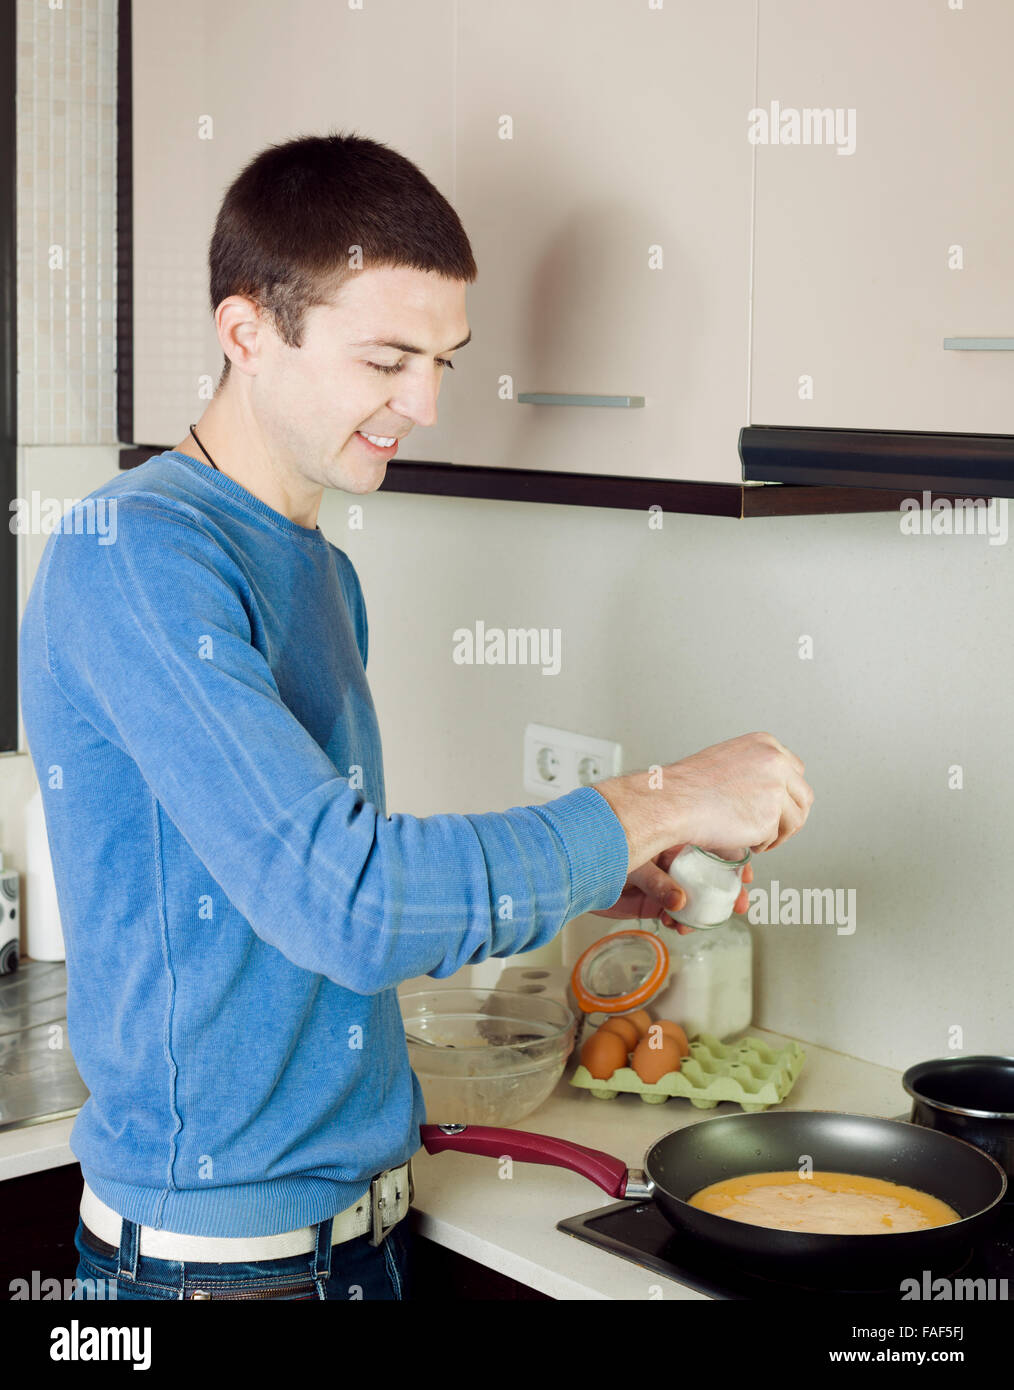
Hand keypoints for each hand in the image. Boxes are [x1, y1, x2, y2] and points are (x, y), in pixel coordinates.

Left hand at [590, 843, 753, 933]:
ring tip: (703, 922)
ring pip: (691, 896)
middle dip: (723, 891)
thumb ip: (658, 883)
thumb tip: (679, 903)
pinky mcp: (648, 900)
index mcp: (670, 835)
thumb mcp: (635, 862)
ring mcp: (660, 879)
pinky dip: (678, 920)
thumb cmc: (599, 848)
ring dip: (701, 910)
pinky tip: (679, 925)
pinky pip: (671, 912)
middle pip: (705, 874)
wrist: (572, 866)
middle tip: (738, 905)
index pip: (710, 846)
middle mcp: (668, 857)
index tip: (746, 876)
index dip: (731, 861)